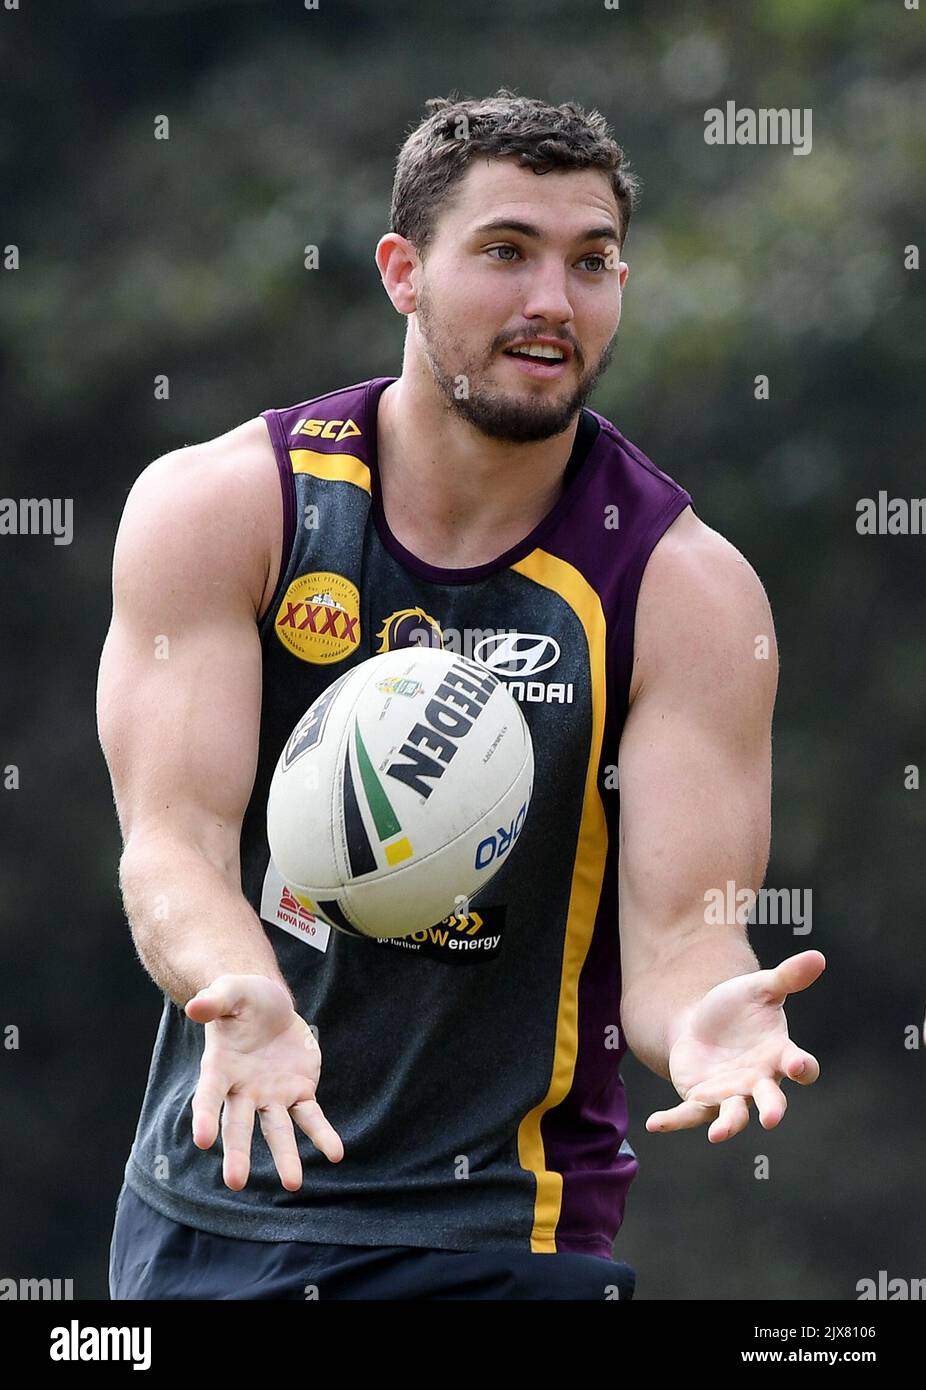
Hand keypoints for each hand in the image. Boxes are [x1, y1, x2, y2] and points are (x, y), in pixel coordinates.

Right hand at [185, 973, 343, 1189]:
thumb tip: (193, 1006)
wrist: (269, 1003)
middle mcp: (242, 1091)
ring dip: (286, 1156)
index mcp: (219, 1068)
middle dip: (237, 1152)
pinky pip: (311, 1117)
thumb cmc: (242, 999)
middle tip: (235, 1183)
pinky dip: (322, 1134)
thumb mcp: (230, 991)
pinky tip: (335, 1153)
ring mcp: (272, 1095)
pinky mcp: (299, 1091)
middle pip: (237, 1125)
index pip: (208, 1095)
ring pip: (277, 1130)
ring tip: (294, 1183)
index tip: (201, 1141)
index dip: (203, 1116)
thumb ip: (214, 1000)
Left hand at [646, 950, 824, 1141]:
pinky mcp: (701, 1098)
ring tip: (718, 1134)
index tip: (798, 1065)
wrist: (701, 1022)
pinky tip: (653, 1123)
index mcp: (779, 1055)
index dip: (802, 1068)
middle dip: (772, 1109)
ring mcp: (730, 1094)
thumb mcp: (760, 987)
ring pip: (733, 1115)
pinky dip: (672, 1121)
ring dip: (728, 1125)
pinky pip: (687, 1113)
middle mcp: (759, 1081)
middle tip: (771, 1118)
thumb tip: (818, 955)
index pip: (801, 1067)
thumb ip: (787, 976)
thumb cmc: (739, 1007)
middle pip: (770, 1100)